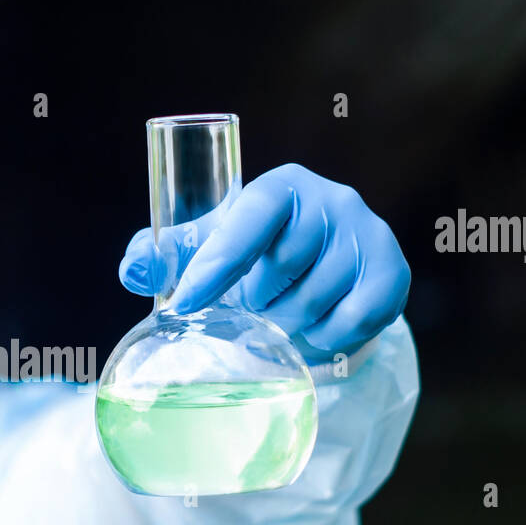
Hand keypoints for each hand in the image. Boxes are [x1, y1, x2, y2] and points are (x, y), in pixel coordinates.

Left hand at [119, 163, 409, 357]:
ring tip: (283, 314)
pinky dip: (326, 338)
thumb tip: (132, 270)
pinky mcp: (392, 273)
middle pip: (281, 271)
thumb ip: (163, 255)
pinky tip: (316, 328)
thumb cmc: (253, 253)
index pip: (250, 218)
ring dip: (289, 323)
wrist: (324, 267)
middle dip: (257, 301)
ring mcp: (369, 234)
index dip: (217, 262)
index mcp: (282, 186)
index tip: (186, 304)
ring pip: (314, 302)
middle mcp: (333, 200)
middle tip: (254, 303)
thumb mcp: (207, 246)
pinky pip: (352, 322)